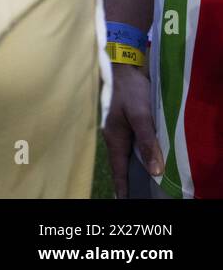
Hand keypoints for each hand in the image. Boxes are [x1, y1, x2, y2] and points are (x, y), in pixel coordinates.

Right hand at [103, 62, 164, 197]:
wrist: (123, 68)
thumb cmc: (130, 91)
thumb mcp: (141, 116)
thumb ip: (148, 142)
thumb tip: (155, 170)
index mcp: (114, 138)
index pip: (118, 169)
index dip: (122, 186)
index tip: (124, 201)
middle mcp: (113, 136)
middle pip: (120, 163)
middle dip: (125, 180)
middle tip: (133, 196)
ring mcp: (117, 129)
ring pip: (125, 154)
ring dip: (130, 168)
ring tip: (138, 182)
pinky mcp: (123, 123)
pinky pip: (129, 144)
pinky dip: (135, 155)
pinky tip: (142, 158)